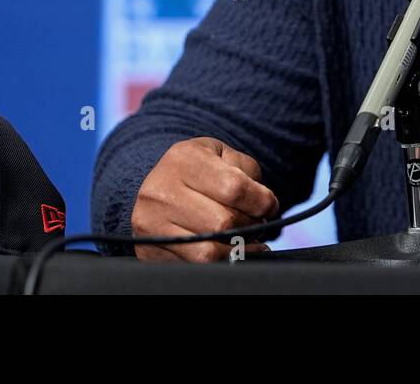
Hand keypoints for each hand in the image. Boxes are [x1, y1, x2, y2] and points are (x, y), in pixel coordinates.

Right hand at [131, 137, 280, 261]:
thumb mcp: (222, 155)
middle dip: (249, 225)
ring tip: (245, 237)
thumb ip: (246, 171)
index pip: (235, 188)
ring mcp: (151, 223)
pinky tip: (229, 250)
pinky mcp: (149, 251)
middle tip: (255, 222)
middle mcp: (161, 191)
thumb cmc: (198, 170)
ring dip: (237, 247)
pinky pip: (196, 265)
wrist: (158, 186)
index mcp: (183, 159)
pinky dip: (221, 260)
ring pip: (210, 249)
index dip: (261, 202)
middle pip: (223, 222)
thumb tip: (264, 206)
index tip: (270, 206)